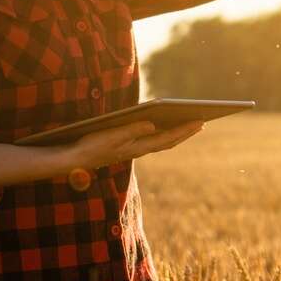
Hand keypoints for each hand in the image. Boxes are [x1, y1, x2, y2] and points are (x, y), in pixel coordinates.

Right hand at [66, 119, 204, 167]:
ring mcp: (135, 149)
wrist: (77, 159)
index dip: (184, 130)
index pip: (167, 138)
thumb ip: (132, 130)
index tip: (200, 122)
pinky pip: (152, 140)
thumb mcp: (112, 136)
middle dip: (186, 131)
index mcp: (138, 147)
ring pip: (162, 141)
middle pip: (169, 140)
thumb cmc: (92, 145)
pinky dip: (164, 133)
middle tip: (202, 121)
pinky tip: (167, 127)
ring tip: (190, 123)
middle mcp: (139, 149)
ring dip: (177, 133)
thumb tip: (152, 125)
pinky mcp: (129, 146)